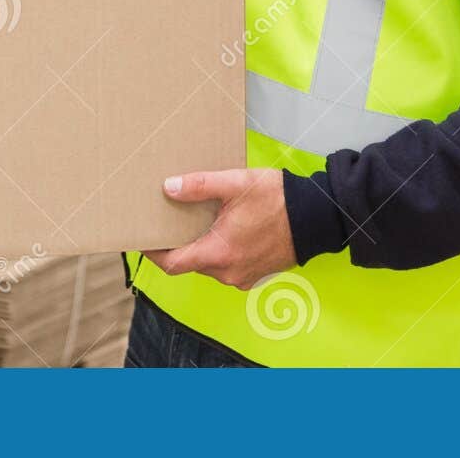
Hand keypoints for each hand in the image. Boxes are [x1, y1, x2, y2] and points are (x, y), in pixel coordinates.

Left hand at [142, 169, 297, 289]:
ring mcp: (242, 276)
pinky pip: (227, 266)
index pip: (172, 264)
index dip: (152, 253)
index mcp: (219, 253)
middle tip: (170, 221)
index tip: (142, 239)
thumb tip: (169, 187)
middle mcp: (228, 272)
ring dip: (201, 246)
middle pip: (189, 263)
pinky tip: (225, 229)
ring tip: (200, 220)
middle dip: (178, 244)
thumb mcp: (236, 184)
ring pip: (208, 264)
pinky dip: (219, 251)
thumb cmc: (279, 200)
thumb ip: (200, 186)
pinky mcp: (254, 273)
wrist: (318, 217)